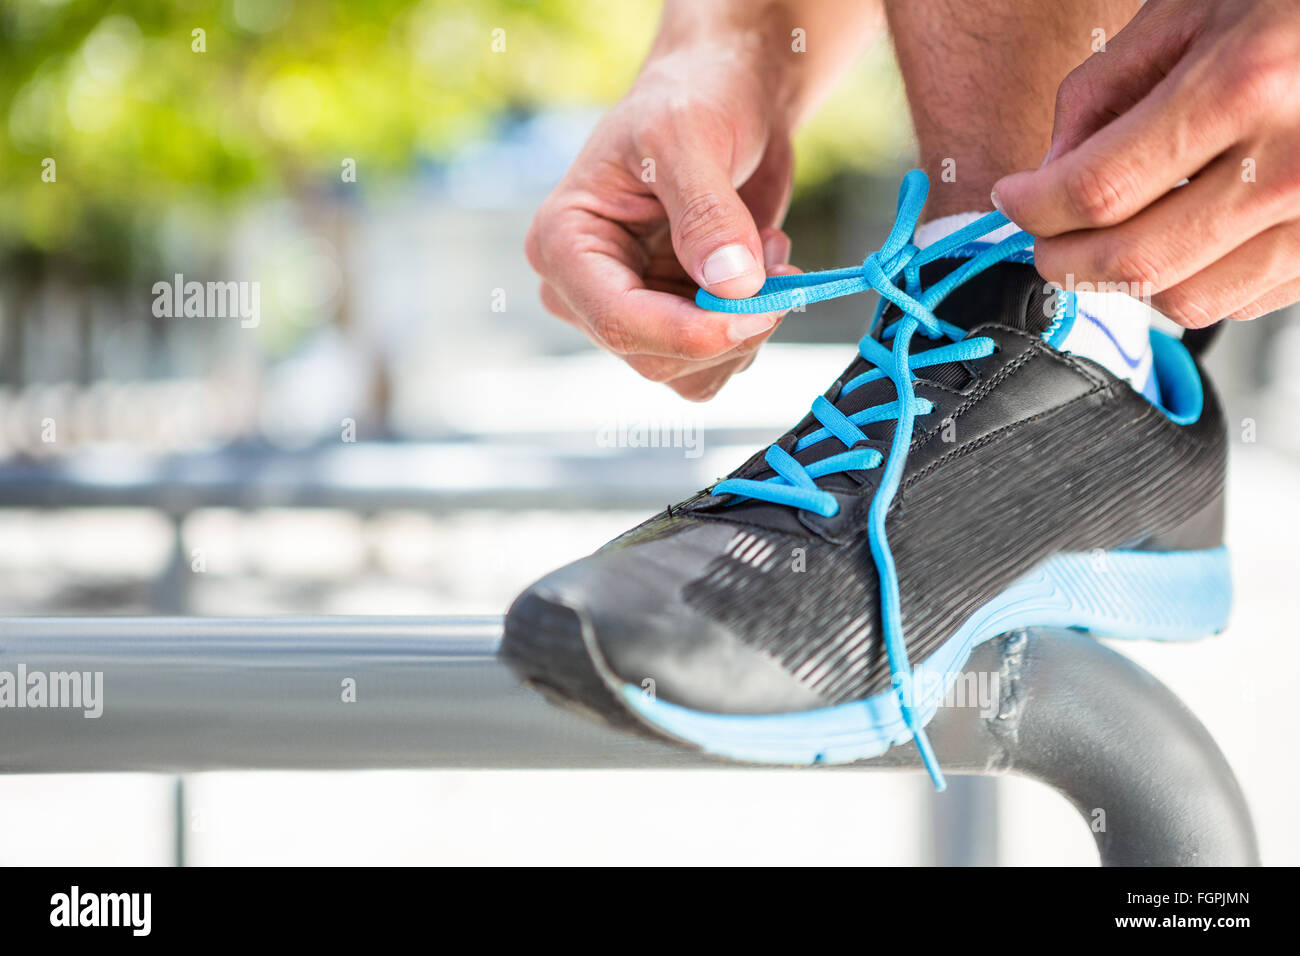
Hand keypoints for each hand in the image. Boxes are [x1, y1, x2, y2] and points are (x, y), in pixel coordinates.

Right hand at [525, 46, 797, 399]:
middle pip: (657, 359)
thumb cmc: (692, 98)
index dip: (694, 331)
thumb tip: (732, 286)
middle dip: (731, 326)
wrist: (724, 95)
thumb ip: (707, 213)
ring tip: (765, 249)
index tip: (762, 307)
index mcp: (563, 244)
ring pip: (692, 373)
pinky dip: (753, 325)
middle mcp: (585, 290)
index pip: (618, 322)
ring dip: (748, 324)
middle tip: (780, 265)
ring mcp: (631, 310)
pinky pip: (717, 362)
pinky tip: (761, 267)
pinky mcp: (673, 321)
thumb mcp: (692, 136)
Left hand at [992, 0, 1299, 328]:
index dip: (1034, 206)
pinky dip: (1190, 282)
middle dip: (1063, 257)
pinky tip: (1189, 233)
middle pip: (1132, 261)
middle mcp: (1292, 163)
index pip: (1098, 189)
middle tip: (1045, 234)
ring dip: (1127, 277)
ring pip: (1183, 301)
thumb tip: (1047, 174)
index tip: (1013, 197)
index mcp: (1246, 85)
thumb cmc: (1288, 5)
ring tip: (1119, 231)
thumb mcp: (1189, 10)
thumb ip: (1101, 92)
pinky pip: (1238, 302)